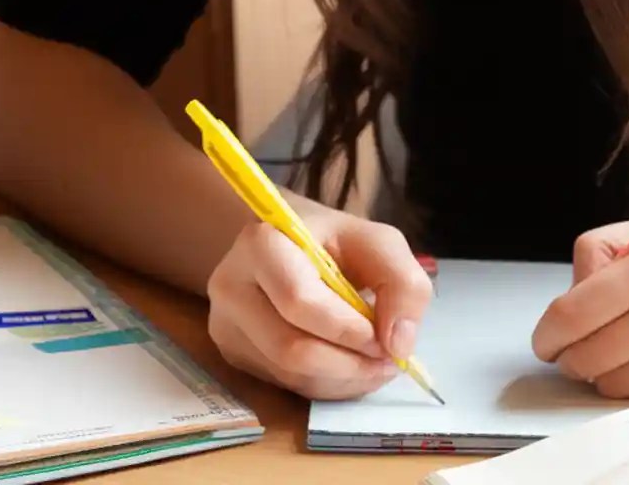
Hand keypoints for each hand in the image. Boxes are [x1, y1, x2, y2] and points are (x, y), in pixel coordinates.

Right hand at [206, 205, 432, 399]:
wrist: (289, 247)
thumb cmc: (333, 242)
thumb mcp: (378, 243)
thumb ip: (402, 284)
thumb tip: (397, 345)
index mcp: (261, 243)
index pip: (299, 301)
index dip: (347, 330)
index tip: (385, 338)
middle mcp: (230, 285)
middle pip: (290, 349)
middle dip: (350, 364)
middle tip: (388, 361)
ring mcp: (225, 324)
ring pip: (290, 375)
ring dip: (344, 380)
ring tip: (374, 363)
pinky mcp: (233, 353)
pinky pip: (285, 385)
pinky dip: (328, 384)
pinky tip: (347, 365)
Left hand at [531, 217, 628, 401]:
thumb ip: (606, 254)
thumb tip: (565, 303)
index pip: (574, 311)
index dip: (548, 334)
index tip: (545, 341)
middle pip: (590, 355)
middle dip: (572, 359)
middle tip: (574, 354)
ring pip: (619, 383)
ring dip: (608, 374)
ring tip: (624, 351)